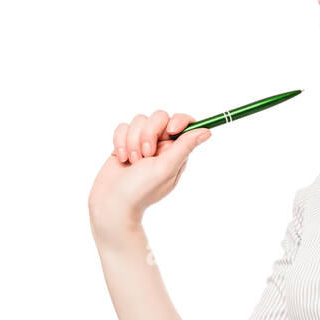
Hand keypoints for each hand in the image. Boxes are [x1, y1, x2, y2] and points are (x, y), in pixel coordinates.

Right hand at [88, 109, 211, 246]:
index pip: (184, 124)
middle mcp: (161, 146)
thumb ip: (185, 147)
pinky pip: (123, 127)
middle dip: (149, 133)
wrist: (112, 202)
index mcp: (176, 152)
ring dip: (133, 141)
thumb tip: (207, 131)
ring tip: (132, 161)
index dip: (179, 121)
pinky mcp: (124, 142)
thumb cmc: (141, 190)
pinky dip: (120, 141)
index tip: (171, 130)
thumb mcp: (167, 168)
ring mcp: (142, 143)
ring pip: (139, 120)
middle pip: (160, 117)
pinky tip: (121, 158)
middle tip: (146, 155)